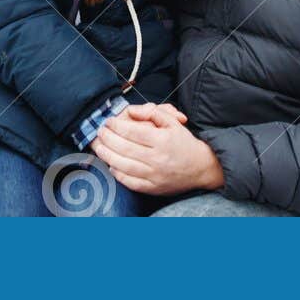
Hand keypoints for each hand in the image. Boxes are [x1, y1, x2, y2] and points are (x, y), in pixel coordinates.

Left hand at [92, 104, 224, 196]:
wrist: (200, 168)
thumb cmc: (184, 143)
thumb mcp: (172, 121)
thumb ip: (152, 112)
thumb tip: (131, 110)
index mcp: (162, 140)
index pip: (134, 132)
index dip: (118, 126)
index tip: (109, 121)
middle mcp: (157, 159)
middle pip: (125, 148)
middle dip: (108, 139)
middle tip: (100, 132)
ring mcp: (154, 176)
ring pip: (124, 166)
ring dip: (108, 156)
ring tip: (99, 147)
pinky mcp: (152, 188)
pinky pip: (130, 182)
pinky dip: (118, 174)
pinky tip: (111, 165)